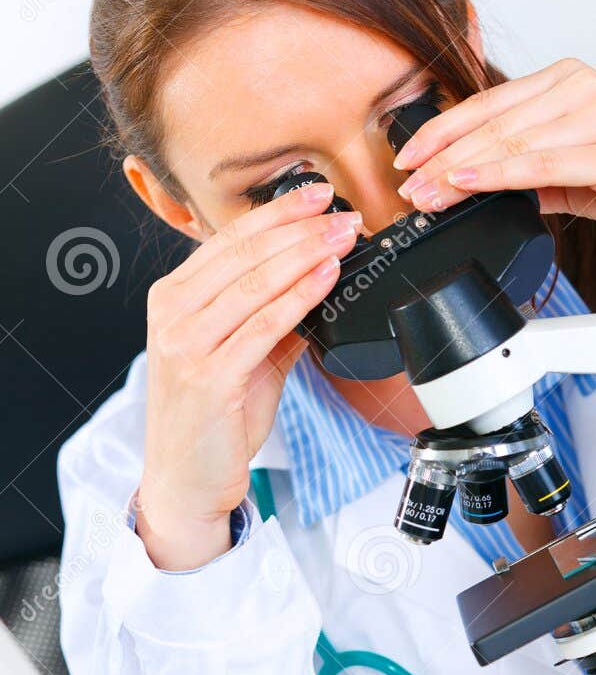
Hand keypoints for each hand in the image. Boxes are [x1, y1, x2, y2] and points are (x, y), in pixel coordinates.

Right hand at [136, 182, 359, 569]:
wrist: (187, 481)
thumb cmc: (213, 418)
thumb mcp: (243, 354)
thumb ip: (274, 316)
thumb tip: (320, 278)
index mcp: (173, 298)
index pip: (229, 239)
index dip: (277, 212)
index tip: (318, 194)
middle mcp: (171, 313)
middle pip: (244, 253)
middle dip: (300, 228)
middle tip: (345, 213)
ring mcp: (185, 344)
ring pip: (254, 283)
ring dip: (306, 254)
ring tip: (345, 237)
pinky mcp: (209, 376)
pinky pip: (264, 324)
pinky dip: (299, 296)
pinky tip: (327, 278)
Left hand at [394, 59, 595, 270]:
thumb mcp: (586, 171)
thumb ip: (538, 173)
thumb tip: (485, 190)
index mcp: (571, 82)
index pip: (490, 104)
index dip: (442, 132)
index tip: (407, 158)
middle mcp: (581, 87)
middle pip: (492, 122)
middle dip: (440, 157)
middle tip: (404, 187)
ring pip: (509, 142)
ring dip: (458, 172)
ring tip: (423, 196)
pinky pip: (539, 163)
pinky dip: (497, 175)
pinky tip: (465, 185)